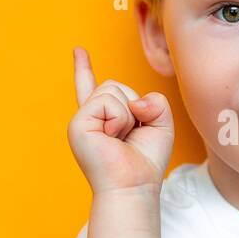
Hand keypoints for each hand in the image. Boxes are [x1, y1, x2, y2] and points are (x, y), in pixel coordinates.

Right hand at [67, 46, 173, 194]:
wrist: (134, 186)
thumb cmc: (146, 161)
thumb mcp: (161, 124)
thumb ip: (155, 101)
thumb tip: (133, 101)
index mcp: (103, 118)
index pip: (92, 87)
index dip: (84, 69)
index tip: (78, 51)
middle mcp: (89, 117)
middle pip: (114, 85)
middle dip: (133, 106)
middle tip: (130, 135)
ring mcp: (81, 120)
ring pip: (111, 90)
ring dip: (127, 114)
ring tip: (121, 138)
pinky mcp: (78, 123)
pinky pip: (106, 101)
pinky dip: (119, 118)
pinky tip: (113, 137)